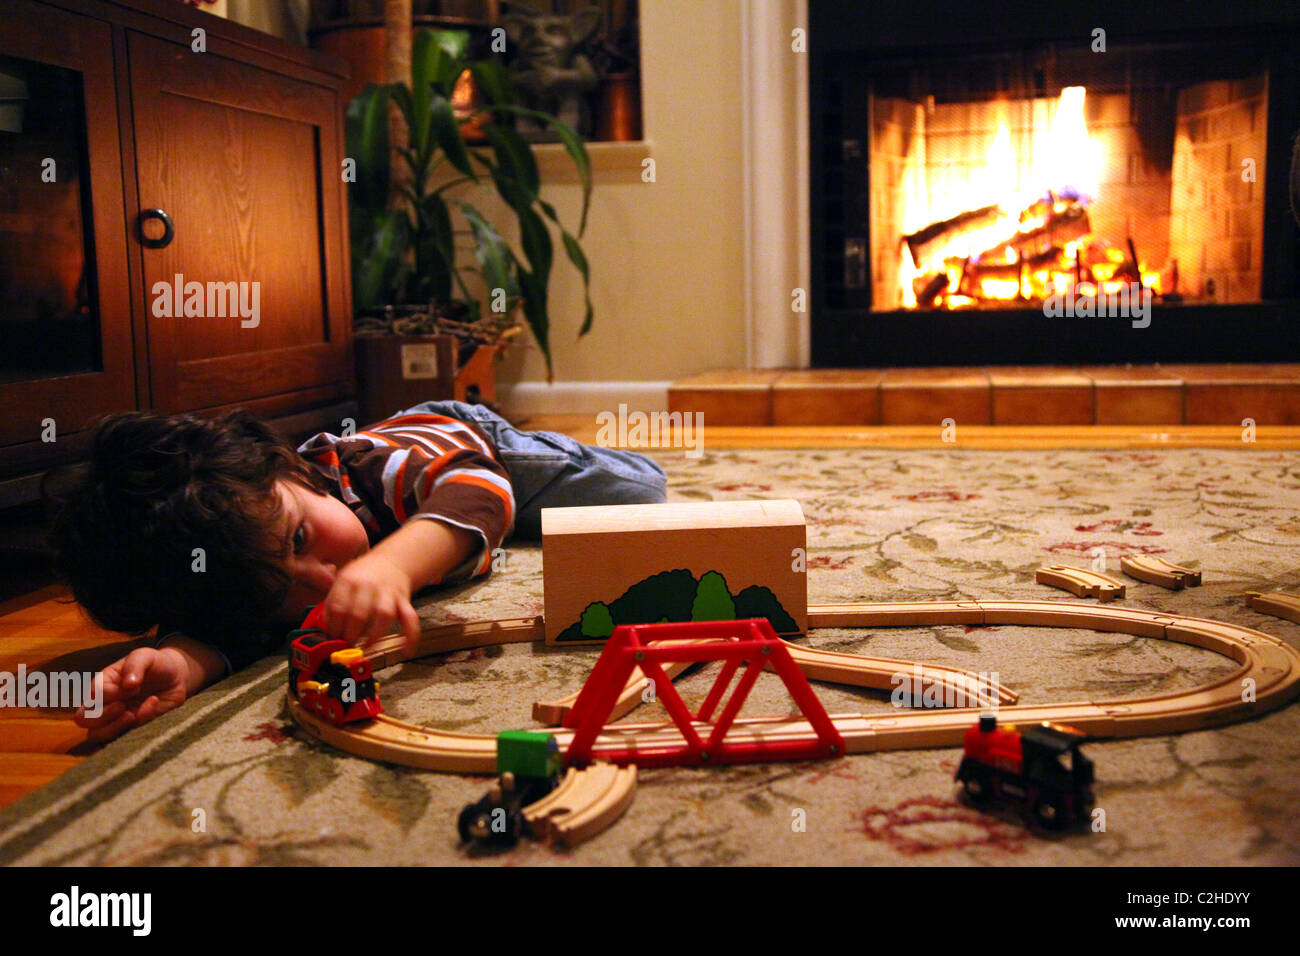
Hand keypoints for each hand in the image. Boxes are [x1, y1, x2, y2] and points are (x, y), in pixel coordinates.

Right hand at [74, 647, 189, 741]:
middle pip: (83, 720)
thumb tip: (128, 685)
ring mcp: (116, 718)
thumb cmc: (154, 663)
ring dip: (114, 727)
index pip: (91, 696)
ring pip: (97, 734)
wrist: (176, 675)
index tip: (131, 686)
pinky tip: (154, 703)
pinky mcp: (133, 727)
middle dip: (102, 716)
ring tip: (132, 714)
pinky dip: (140, 721)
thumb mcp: (144, 656)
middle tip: (123, 706)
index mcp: (102, 684)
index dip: (109, 694)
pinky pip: (127, 734)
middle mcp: (104, 703)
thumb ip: (134, 666)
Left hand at [320, 551, 420, 649]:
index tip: (333, 639)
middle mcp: (369, 585)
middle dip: (351, 636)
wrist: (392, 561)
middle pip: (359, 614)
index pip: (338, 608)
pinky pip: (410, 618)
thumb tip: (328, 632)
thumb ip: (334, 603)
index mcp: (349, 580)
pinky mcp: (404, 600)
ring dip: (373, 636)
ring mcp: (389, 592)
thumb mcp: (343, 581)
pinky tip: (406, 651)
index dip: (334, 628)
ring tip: (366, 649)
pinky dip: (411, 636)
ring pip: (383, 615)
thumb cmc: (362, 576)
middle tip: (347, 646)